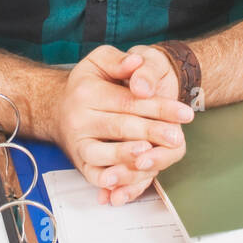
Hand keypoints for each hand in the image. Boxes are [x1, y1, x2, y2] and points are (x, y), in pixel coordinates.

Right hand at [51, 45, 192, 205]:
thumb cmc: (86, 84)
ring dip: (127, 156)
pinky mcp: (79, 163)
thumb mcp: (99, 61)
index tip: (185, 114)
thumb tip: (136, 62)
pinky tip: (125, 182)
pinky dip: (109, 180)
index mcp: (88, 92)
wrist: (57, 109)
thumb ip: (119, 60)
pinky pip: (94, 175)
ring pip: (103, 154)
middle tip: (177, 137)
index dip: (160, 107)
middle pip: (120, 127)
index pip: (129, 101)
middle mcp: (80, 119)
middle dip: (152, 132)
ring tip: (150, 154)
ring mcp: (79, 143)